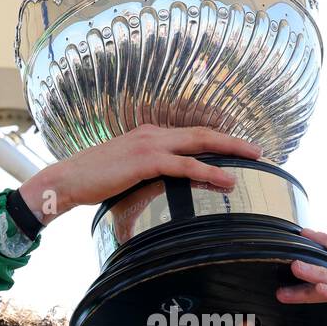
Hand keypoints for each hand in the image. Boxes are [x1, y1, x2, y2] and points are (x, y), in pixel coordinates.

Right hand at [16, 125, 261, 223]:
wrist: (66, 180)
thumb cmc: (93, 182)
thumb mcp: (127, 176)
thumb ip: (148, 178)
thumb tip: (164, 192)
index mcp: (150, 136)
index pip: (191, 135)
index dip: (217, 141)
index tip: (239, 148)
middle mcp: (153, 134)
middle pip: (203, 133)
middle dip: (233, 140)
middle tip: (259, 149)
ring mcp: (150, 145)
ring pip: (200, 144)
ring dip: (230, 149)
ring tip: (254, 158)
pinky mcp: (147, 161)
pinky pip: (186, 165)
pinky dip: (209, 171)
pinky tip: (227, 179)